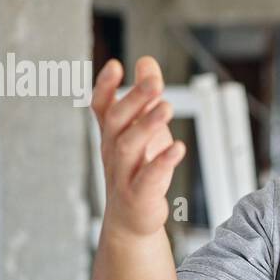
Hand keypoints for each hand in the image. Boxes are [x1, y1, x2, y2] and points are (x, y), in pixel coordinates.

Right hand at [91, 56, 184, 237]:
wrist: (132, 218)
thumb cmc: (138, 167)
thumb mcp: (144, 129)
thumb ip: (145, 96)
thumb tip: (146, 61)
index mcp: (112, 134)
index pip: (102, 107)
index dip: (105, 86)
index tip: (115, 65)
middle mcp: (113, 151)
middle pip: (116, 122)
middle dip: (134, 100)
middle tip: (155, 83)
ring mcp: (123, 174)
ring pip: (128, 147)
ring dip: (147, 126)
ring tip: (166, 107)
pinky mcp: (139, 196)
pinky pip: (148, 178)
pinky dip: (162, 163)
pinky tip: (178, 148)